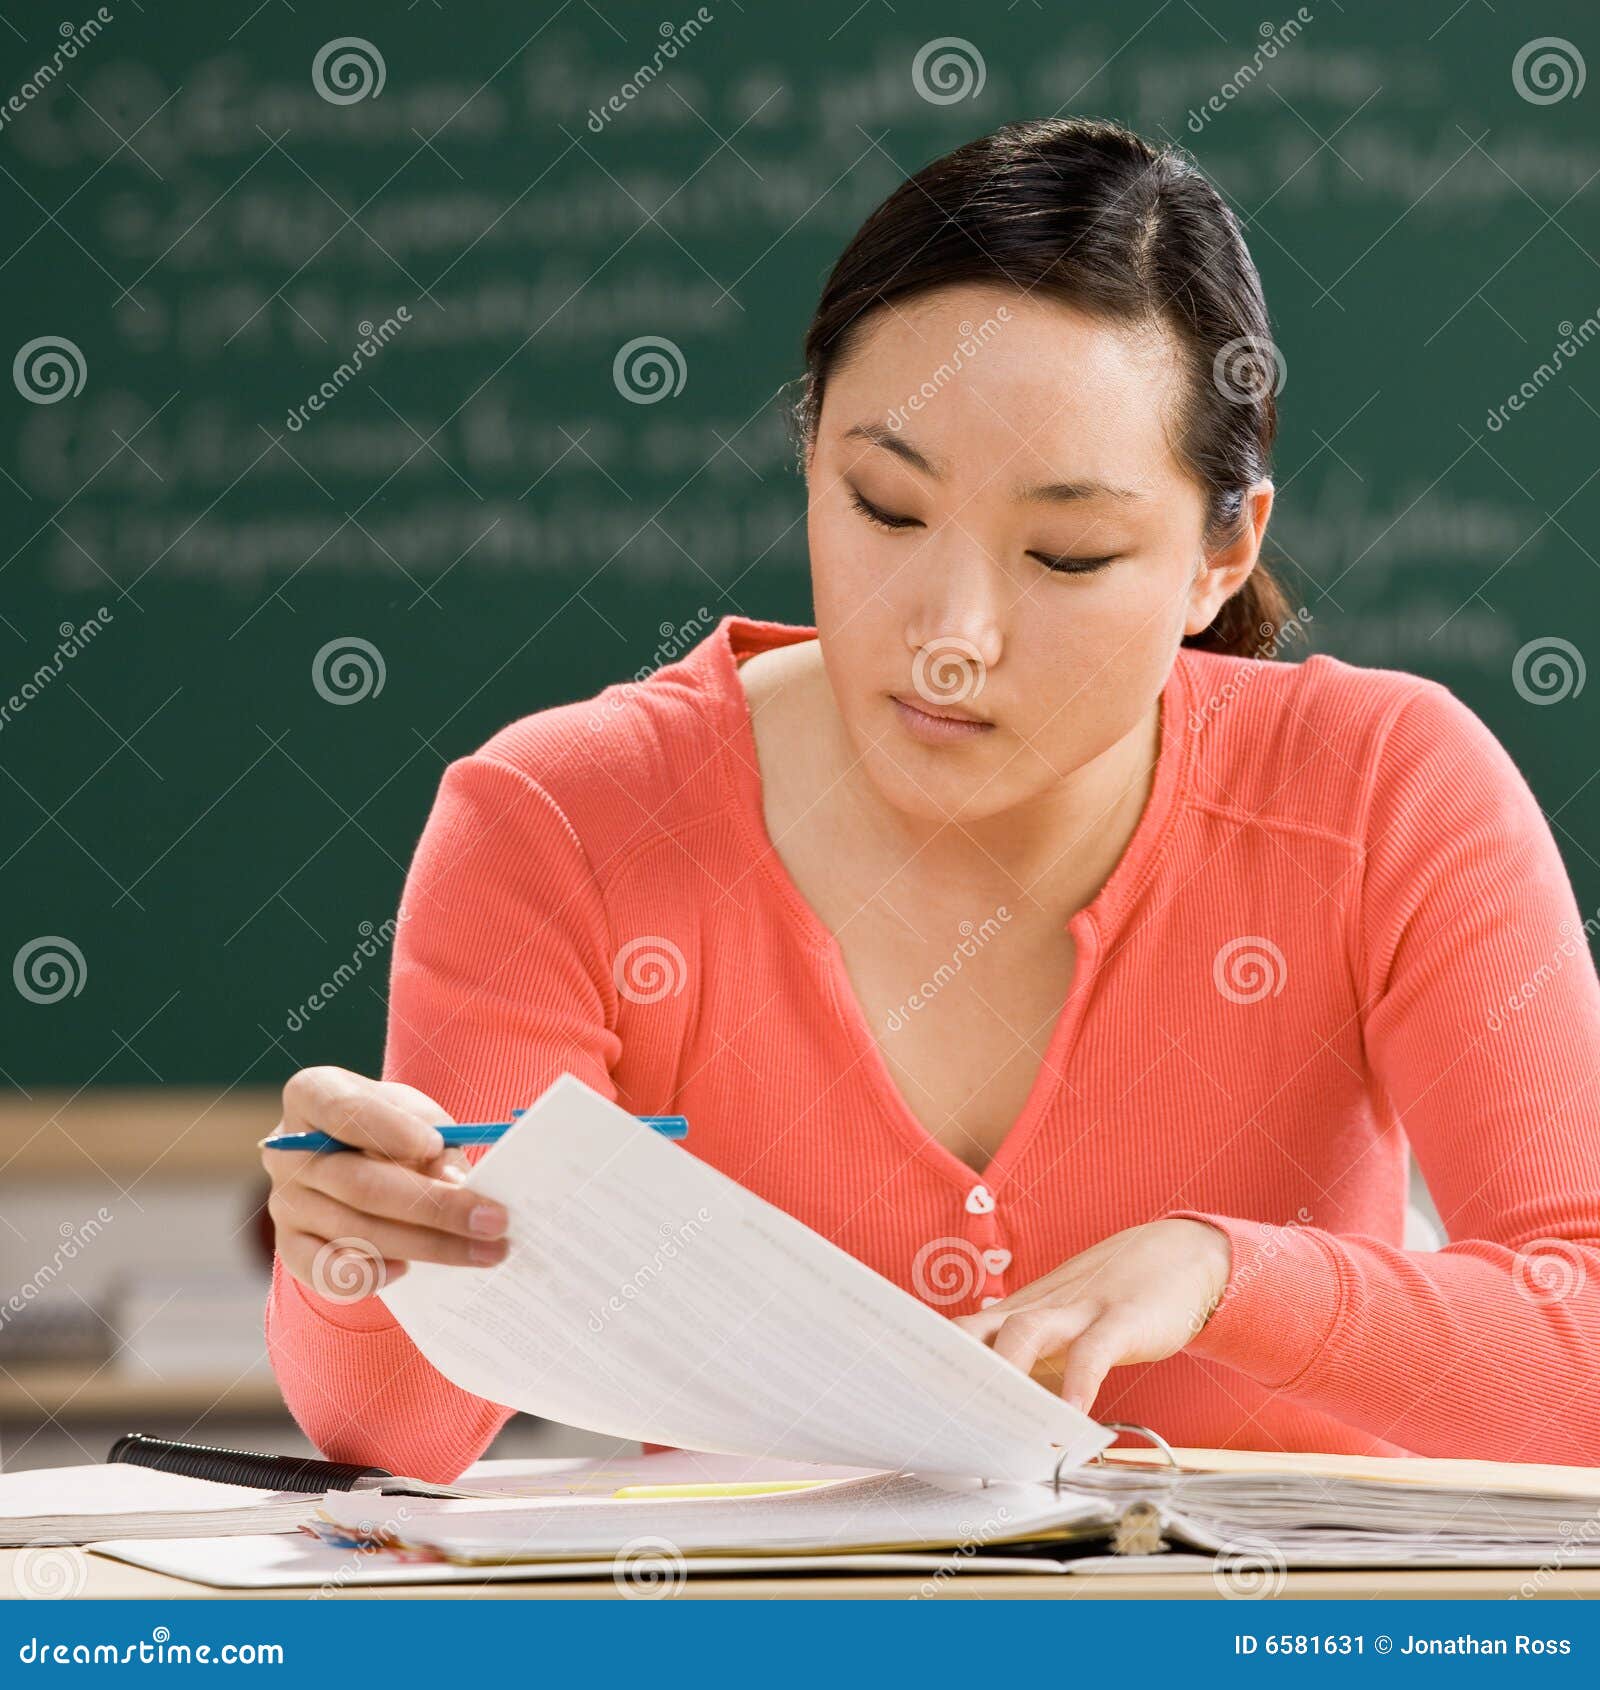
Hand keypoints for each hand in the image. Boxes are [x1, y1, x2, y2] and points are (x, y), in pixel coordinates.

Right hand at [264, 1065, 509, 1299]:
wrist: (357, 1155)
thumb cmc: (393, 1125)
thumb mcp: (416, 1113)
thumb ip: (435, 1140)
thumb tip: (456, 1182)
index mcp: (313, 1094)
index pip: (342, 1109)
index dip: (388, 1129)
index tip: (436, 1146)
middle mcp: (288, 1149)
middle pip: (361, 1185)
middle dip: (436, 1207)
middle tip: (494, 1222)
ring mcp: (284, 1201)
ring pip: (357, 1232)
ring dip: (428, 1247)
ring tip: (484, 1252)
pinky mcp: (289, 1244)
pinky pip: (325, 1272)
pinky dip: (369, 1276)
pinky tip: (409, 1270)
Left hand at [948, 1220, 1231, 1412]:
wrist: (1177, 1256)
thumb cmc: (1106, 1301)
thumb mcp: (1060, 1332)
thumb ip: (1027, 1366)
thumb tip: (986, 1419)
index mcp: (1016, 1315)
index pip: (958, 1333)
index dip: (925, 1360)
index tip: (895, 1393)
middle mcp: (1038, 1309)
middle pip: (978, 1328)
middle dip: (949, 1365)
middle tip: (925, 1408)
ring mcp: (1079, 1310)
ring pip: (1026, 1331)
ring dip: (1005, 1370)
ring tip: (989, 1416)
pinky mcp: (1123, 1320)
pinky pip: (1096, 1350)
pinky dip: (1080, 1381)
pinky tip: (1072, 1416)